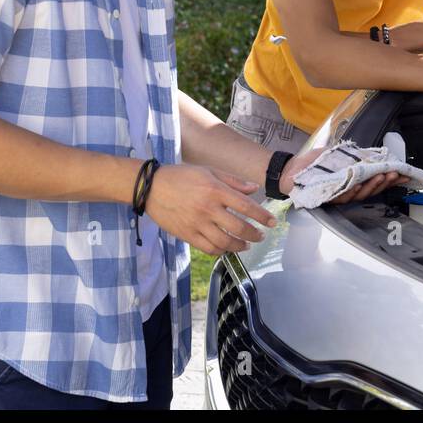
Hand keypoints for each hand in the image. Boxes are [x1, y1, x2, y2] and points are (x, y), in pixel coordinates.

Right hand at [144, 163, 277, 254]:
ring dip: (240, 246)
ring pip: (225, 242)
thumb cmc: (181, 176)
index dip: (262, 216)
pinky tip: (227, 248)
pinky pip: (208, 248)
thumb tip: (254, 189)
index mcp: (215, 190)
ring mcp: (197, 224)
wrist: (150, 188)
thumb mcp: (208, 171)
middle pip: (239, 228)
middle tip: (260, 236)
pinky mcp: (187, 235)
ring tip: (246, 245)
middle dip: (254, 235)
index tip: (272, 222)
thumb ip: (233, 181)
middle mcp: (208, 208)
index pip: (246, 207)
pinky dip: (221, 251)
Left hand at [280, 146, 408, 203]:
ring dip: (372, 186)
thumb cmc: (312, 164)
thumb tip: (369, 151)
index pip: (373, 182)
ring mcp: (337, 195)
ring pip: (359, 194)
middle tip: (395, 174)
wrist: (290, 169)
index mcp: (351, 182)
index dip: (389, 180)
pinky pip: (341, 196)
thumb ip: (351, 156)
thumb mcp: (335, 155)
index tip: (404, 175)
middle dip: (384, 182)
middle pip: (369, 190)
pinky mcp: (326, 198)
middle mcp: (347, 191)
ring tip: (382, 177)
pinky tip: (359, 185)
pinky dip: (351, 190)